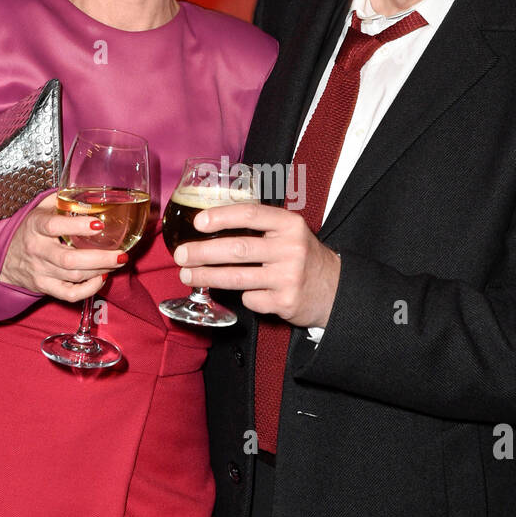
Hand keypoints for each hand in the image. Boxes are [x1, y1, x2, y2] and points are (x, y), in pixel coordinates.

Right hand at [0, 193, 127, 301]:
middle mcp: (37, 251)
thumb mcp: (39, 208)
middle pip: (69, 260)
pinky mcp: (44, 287)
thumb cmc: (28, 230)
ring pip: (74, 277)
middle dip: (100, 259)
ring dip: (100, 271)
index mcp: (35, 226)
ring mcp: (40, 272)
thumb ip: (61, 199)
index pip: (53, 226)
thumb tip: (90, 191)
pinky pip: (69, 294)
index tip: (99, 224)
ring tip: (117, 262)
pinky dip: (89, 289)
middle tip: (121, 254)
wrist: (4, 259)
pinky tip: (101, 278)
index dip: (77, 226)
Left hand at [173, 203, 340, 329]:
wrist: (335, 289)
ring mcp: (289, 278)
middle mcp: (291, 249)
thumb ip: (260, 226)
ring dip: (207, 277)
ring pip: (237, 277)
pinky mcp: (285, 302)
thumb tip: (210, 226)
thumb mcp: (289, 232)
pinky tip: (246, 292)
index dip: (222, 216)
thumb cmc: (302, 256)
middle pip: (238, 249)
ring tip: (187, 275)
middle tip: (180, 255)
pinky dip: (242, 296)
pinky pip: (250, 299)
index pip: (251, 214)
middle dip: (203, 253)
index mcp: (290, 225)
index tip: (198, 222)